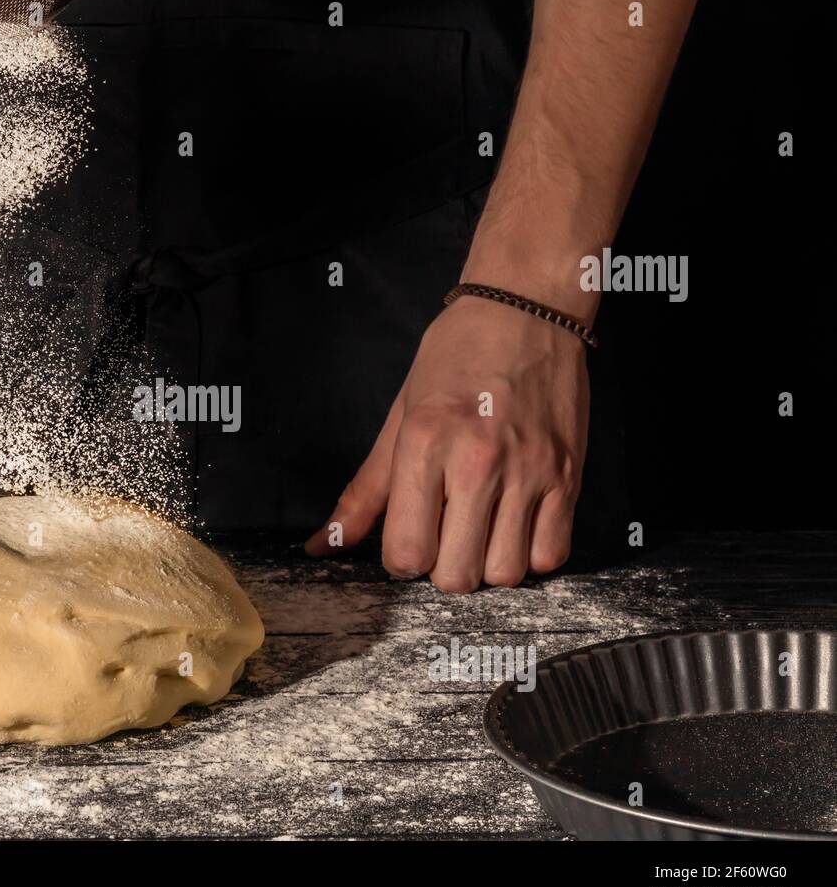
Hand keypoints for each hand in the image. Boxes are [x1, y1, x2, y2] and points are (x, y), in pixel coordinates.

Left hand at [305, 295, 588, 591]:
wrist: (526, 311)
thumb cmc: (455, 359)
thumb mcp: (398, 418)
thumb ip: (364, 491)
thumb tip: (319, 545)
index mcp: (425, 444)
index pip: (406, 554)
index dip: (401, 560)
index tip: (408, 539)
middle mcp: (478, 463)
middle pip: (456, 575)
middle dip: (442, 567)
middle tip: (444, 535)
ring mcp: (530, 472)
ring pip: (505, 573)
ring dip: (487, 564)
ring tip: (480, 531)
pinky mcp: (569, 477)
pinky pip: (550, 555)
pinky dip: (530, 555)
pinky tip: (514, 527)